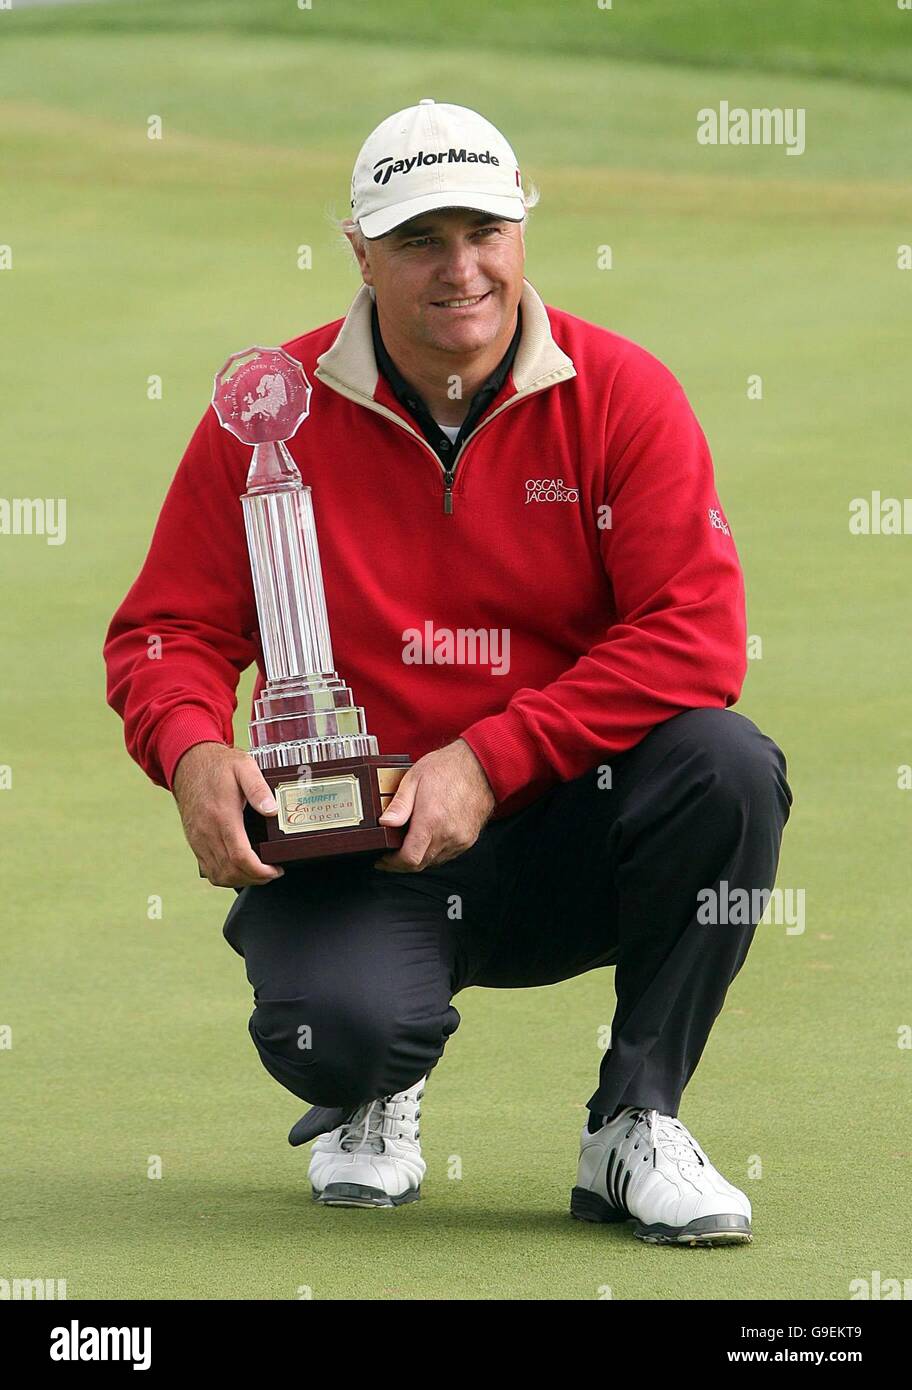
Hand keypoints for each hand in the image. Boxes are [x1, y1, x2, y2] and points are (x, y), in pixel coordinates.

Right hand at [171, 741, 283, 887]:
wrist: (189, 763)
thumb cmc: (219, 765)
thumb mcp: (244, 767)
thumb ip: (259, 788)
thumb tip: (272, 810)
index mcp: (222, 816)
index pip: (241, 857)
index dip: (260, 871)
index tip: (276, 870)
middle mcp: (207, 831)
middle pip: (231, 871)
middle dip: (255, 878)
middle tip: (273, 873)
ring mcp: (199, 839)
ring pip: (219, 875)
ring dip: (241, 880)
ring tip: (259, 873)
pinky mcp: (195, 841)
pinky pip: (209, 869)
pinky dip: (226, 877)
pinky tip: (240, 870)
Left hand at [374, 738, 495, 872]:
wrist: (480, 765)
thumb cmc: (448, 768)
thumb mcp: (414, 778)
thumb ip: (399, 804)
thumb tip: (385, 823)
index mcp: (431, 821)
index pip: (410, 859)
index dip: (392, 863)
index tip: (383, 858)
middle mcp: (447, 835)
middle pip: (420, 864)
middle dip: (402, 863)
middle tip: (390, 854)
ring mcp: (460, 839)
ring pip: (433, 861)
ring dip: (419, 856)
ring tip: (408, 843)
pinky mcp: (468, 839)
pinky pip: (446, 854)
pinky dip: (434, 851)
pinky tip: (428, 837)